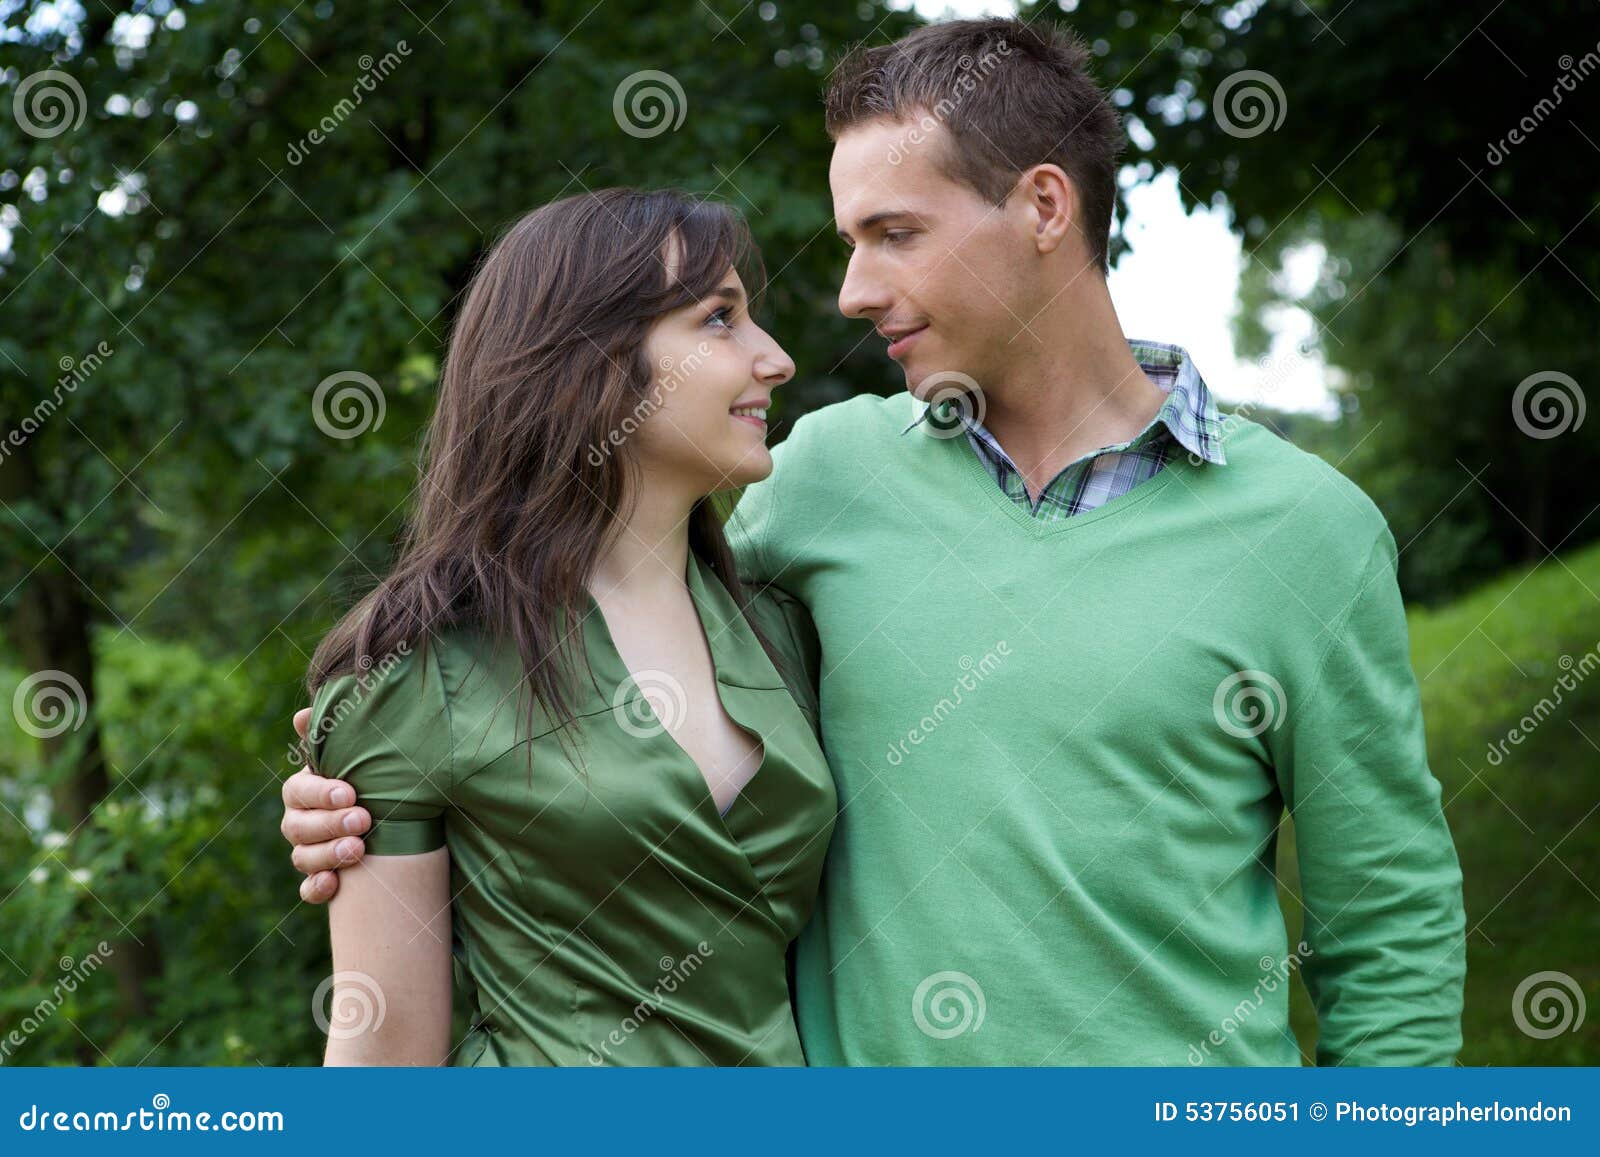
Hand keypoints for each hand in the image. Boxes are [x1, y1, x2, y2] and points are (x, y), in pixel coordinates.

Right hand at [281, 707, 370, 903]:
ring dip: (328, 855)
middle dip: (330, 824)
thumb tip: (302, 715)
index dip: (321, 793)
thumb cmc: (370, 779)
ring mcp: (306, 852)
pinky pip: (308, 889)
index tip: (350, 793)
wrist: (395, 816)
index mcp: (303, 790)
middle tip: (363, 820)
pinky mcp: (319, 879)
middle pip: (298, 827)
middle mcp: (299, 822)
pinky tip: (333, 884)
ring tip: (359, 849)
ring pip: (302, 858)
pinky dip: (317, 888)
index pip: (298, 791)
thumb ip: (330, 736)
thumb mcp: (356, 756)